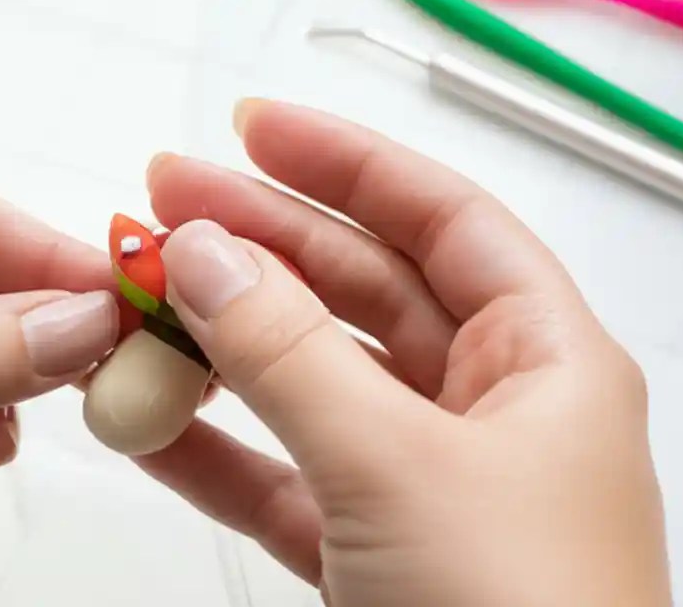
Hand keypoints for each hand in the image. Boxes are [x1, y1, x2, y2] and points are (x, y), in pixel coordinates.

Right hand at [137, 101, 670, 605]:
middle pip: (363, 292)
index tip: (251, 125)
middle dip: (260, 243)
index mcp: (547, 365)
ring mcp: (426, 486)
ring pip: (311, 384)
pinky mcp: (371, 557)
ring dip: (221, 343)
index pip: (442, 221)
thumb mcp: (398, 467)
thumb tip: (201, 253)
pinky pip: (281, 477)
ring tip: (135, 296)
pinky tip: (145, 416)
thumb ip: (291, 354)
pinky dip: (212, 447)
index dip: (346, 163)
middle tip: (162, 200)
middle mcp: (492, 414)